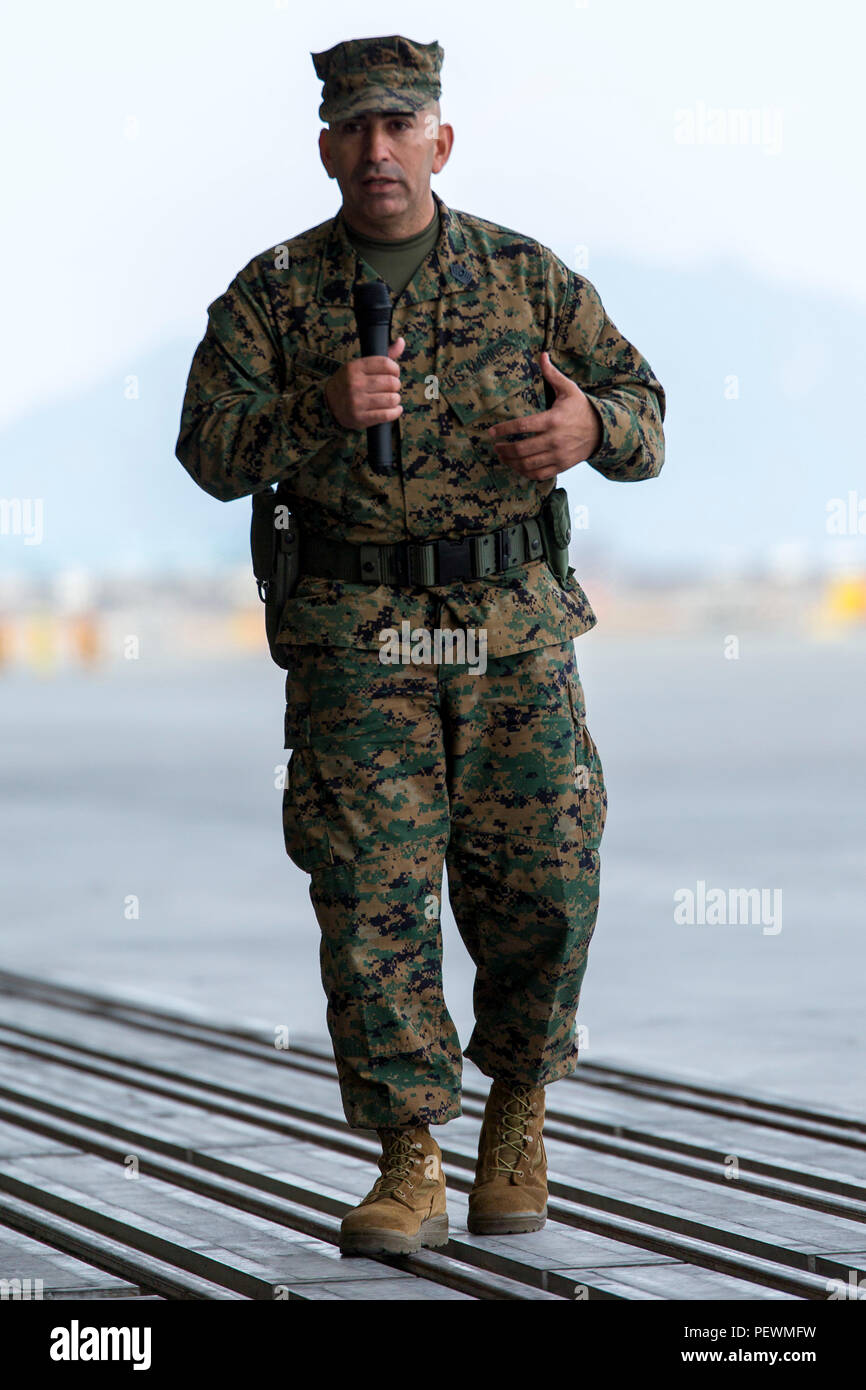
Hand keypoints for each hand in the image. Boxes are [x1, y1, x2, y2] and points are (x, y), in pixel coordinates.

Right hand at [324, 337, 404, 429]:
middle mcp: (354, 384)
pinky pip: (387, 415)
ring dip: (396, 399)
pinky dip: (395, 412)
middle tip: (391, 387)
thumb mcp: (360, 366)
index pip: (386, 364)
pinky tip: (395, 409)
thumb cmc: (350, 382)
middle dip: (396, 385)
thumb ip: (383, 355)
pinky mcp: (360, 418)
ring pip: (391, 399)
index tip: (394, 373)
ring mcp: (356, 402)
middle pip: (391, 382)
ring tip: (392, 398)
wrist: (330, 404)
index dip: (395, 369)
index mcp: (354, 368)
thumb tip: (401, 341)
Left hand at [486, 351, 602, 480]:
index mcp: (553, 420)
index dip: (504, 429)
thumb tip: (542, 355)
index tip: (491, 432)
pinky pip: (538, 474)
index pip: (522, 426)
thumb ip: (552, 374)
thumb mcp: (569, 389)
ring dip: (511, 462)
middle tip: (495, 446)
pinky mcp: (561, 466)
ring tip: (502, 456)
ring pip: (528, 464)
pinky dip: (524, 473)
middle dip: (504, 449)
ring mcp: (558, 455)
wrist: (602, 431)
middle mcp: (554, 440)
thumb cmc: (581, 408)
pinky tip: (517, 466)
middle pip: (521, 449)